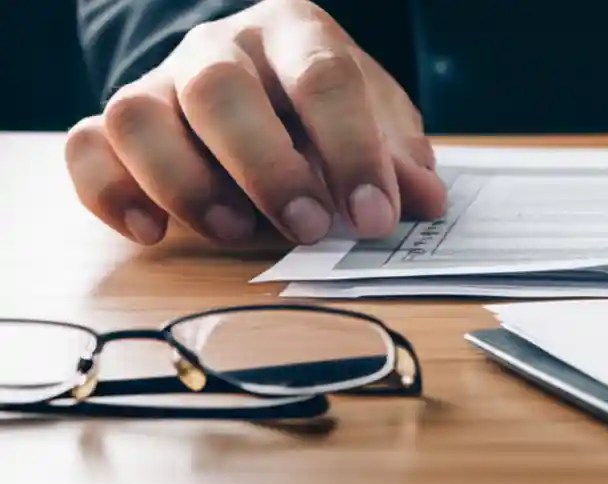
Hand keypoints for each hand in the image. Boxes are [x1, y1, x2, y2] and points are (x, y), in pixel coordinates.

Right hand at [66, 0, 446, 246]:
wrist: (261, 74)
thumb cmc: (324, 106)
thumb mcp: (378, 120)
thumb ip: (398, 159)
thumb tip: (424, 199)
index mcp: (295, 33)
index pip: (322, 78)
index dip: (351, 150)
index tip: (375, 217)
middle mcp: (220, 48)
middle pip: (219, 90)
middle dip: (265, 168)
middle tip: (308, 228)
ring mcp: (162, 82)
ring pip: (138, 115)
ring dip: (184, 184)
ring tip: (233, 231)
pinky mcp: (118, 124)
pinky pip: (88, 146)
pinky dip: (110, 193)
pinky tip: (152, 231)